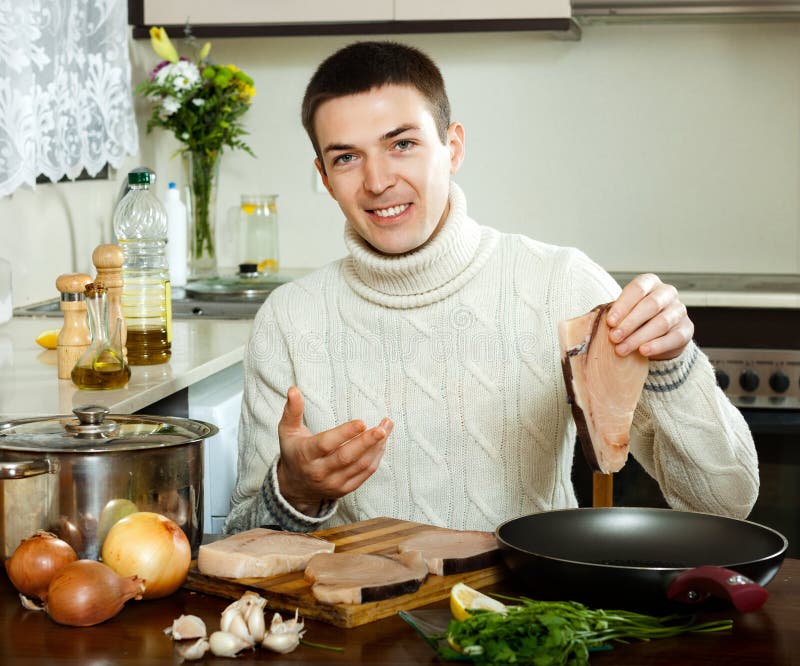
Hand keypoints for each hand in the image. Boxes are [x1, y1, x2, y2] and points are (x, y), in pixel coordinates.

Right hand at [276, 386, 392, 514]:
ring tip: (386, 428)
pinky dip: (376, 457)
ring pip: (360, 465)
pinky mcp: (344, 489)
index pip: (326, 444)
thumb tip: (293, 390)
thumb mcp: (287, 431)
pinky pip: (365, 473)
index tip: (361, 422)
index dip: (344, 434)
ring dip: (376, 447)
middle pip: (346, 457)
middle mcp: (319, 472)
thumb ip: (292, 411)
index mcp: (306, 455)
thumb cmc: (294, 451)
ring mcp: (333, 483)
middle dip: (367, 442)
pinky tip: (382, 443)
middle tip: (382, 429)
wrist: (295, 486)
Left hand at [606, 273, 693, 360]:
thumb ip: (614, 314)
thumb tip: (589, 322)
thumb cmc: (635, 318)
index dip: (623, 305)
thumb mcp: (624, 312)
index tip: (610, 322)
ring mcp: (679, 310)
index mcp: (650, 283)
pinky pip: (674, 337)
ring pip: (662, 322)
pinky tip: (644, 351)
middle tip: (613, 338)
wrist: (659, 334)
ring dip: (639, 337)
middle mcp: (667, 293)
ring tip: (622, 349)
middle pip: (650, 305)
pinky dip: (658, 345)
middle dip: (629, 323)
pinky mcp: (687, 329)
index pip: (638, 289)